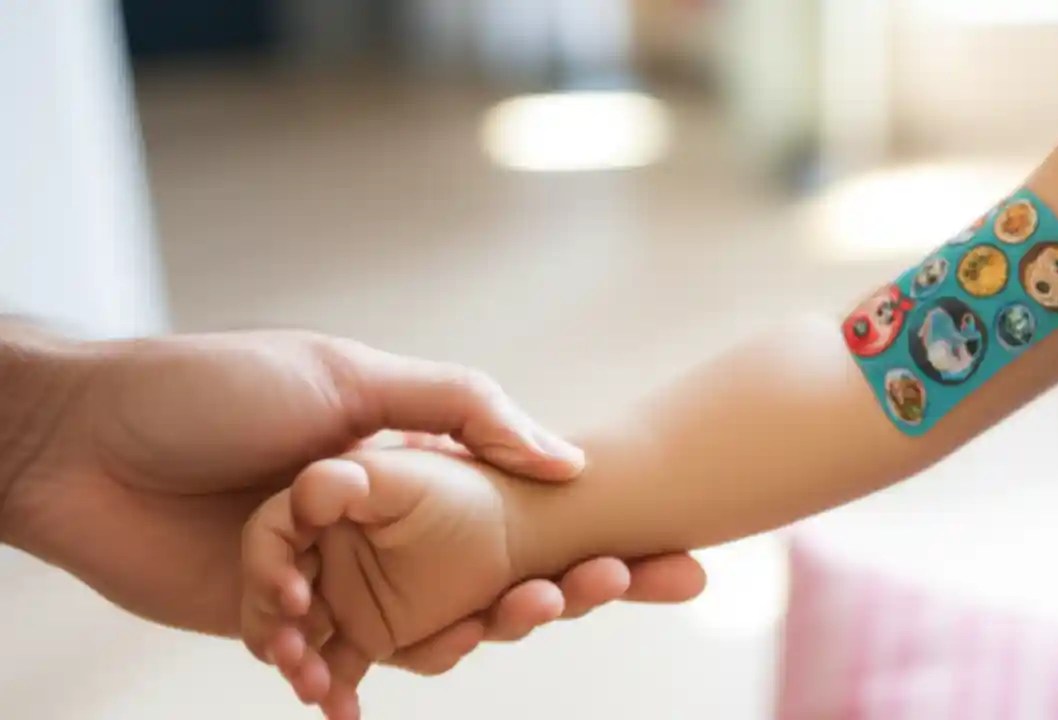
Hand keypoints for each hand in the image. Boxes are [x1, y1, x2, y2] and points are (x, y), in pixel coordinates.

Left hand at [0, 331, 705, 692]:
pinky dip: (337, 683)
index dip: (598, 536)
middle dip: (555, 594)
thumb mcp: (352, 376)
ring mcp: (337, 577)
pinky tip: (335, 696)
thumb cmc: (218, 391)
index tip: (675, 561)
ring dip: (446, 643)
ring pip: (419, 635)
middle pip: (492, 580)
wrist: (84, 443)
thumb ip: (463, 410)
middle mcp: (386, 527)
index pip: (528, 508)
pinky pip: (330, 667)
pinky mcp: (278, 622)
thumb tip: (570, 458)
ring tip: (450, 640)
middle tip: (597, 591)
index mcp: (413, 464)